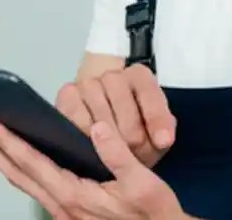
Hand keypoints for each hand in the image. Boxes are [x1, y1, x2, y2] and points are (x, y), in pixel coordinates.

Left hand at [0, 115, 192, 219]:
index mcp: (75, 196)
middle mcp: (63, 207)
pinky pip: (38, 190)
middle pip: (19, 175)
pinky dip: (23, 173)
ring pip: (26, 184)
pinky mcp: (71, 215)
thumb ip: (118, 155)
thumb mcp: (144, 184)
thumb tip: (97, 127)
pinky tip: (22, 162)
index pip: (32, 163)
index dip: (8, 141)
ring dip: (5, 162)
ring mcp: (65, 214)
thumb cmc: (156, 215)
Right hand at [57, 64, 174, 166]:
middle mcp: (113, 75)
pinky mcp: (67, 95)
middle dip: (132, 138)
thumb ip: (163, 132)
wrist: (102, 122)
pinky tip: (93, 146)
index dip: (156, 118)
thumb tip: (162, 140)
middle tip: (134, 155)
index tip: (162, 142)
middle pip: (125, 108)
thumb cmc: (132, 128)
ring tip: (114, 155)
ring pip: (102, 116)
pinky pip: (78, 118)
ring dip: (109, 141)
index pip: (148, 92)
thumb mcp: (155, 130)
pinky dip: (86, 136)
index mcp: (139, 77)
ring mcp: (88, 83)